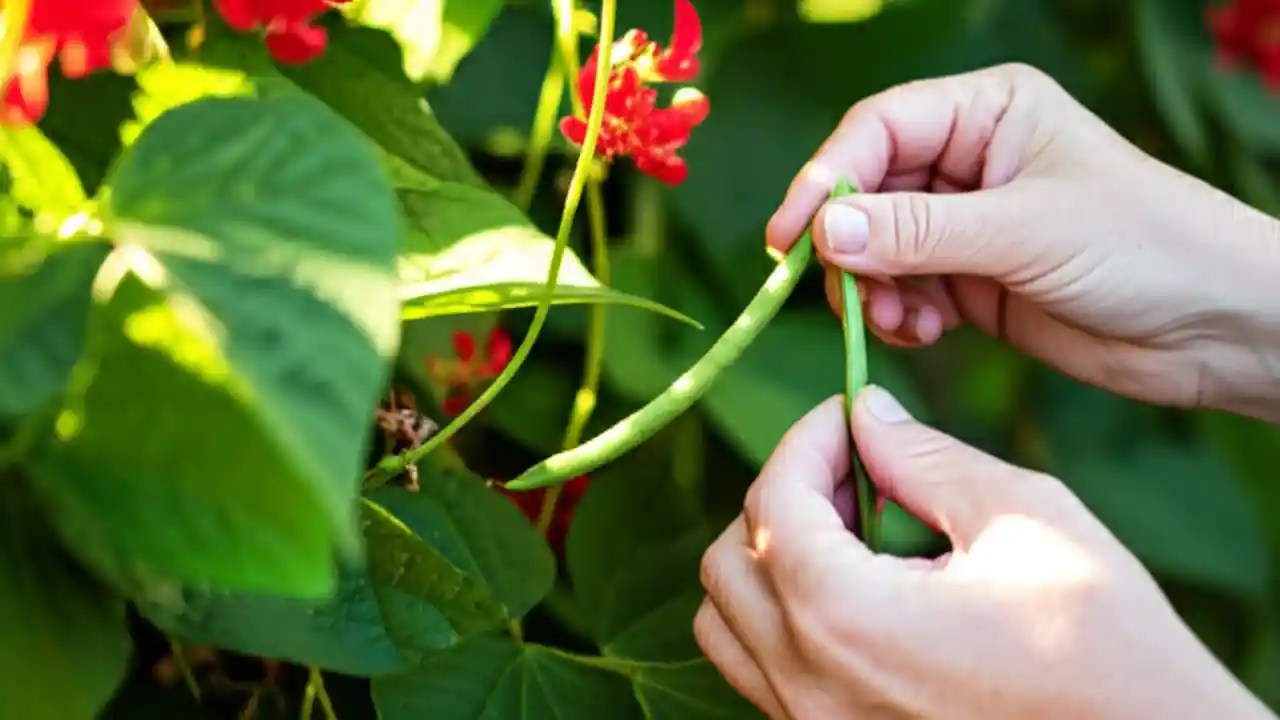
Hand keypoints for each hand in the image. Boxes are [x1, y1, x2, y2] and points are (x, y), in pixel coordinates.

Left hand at [695, 389, 1272, 719]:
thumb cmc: (1109, 647)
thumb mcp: (1027, 522)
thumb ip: (925, 458)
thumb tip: (866, 413)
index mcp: (848, 620)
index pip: (774, 502)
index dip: (806, 440)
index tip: (848, 416)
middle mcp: (811, 685)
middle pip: (732, 559)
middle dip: (784, 494)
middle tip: (857, 472)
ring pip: (728, 620)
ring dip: (772, 558)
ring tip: (856, 534)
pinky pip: (762, 670)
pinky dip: (783, 616)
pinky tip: (862, 593)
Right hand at [767, 64, 1279, 424]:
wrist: (1216, 327)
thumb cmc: (1144, 246)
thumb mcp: (1025, 230)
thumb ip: (919, 232)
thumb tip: (824, 232)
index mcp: (988, 113)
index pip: (878, 130)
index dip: (826, 178)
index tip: (790, 235)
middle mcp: (970, 161)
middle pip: (866, 193)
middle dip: (850, 246)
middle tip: (850, 294)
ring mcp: (968, 224)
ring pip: (877, 248)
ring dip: (873, 289)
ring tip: (903, 323)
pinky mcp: (972, 281)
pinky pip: (903, 291)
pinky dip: (898, 315)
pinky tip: (925, 333)